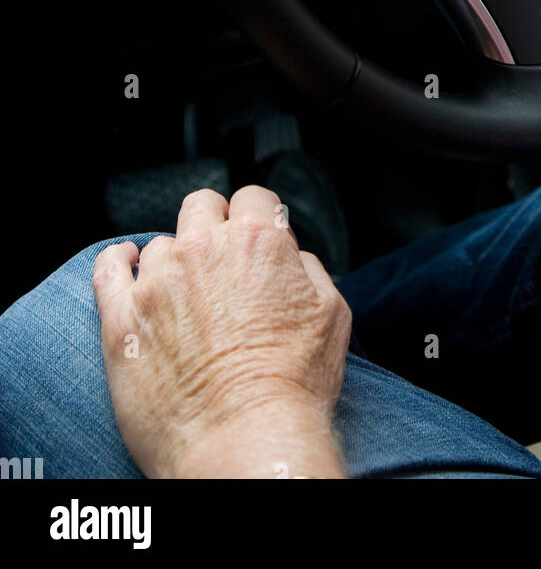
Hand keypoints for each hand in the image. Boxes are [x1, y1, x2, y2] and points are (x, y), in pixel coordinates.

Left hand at [93, 185, 350, 478]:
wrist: (245, 440)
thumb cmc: (294, 386)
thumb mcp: (333, 313)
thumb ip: (309, 270)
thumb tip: (291, 258)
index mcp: (258, 242)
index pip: (254, 198)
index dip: (259, 219)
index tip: (255, 241)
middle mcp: (204, 250)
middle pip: (202, 206)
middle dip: (214, 225)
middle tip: (221, 263)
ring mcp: (157, 281)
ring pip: (161, 243)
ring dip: (174, 260)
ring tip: (184, 297)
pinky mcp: (121, 318)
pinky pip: (108, 267)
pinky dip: (118, 261)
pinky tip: (126, 265)